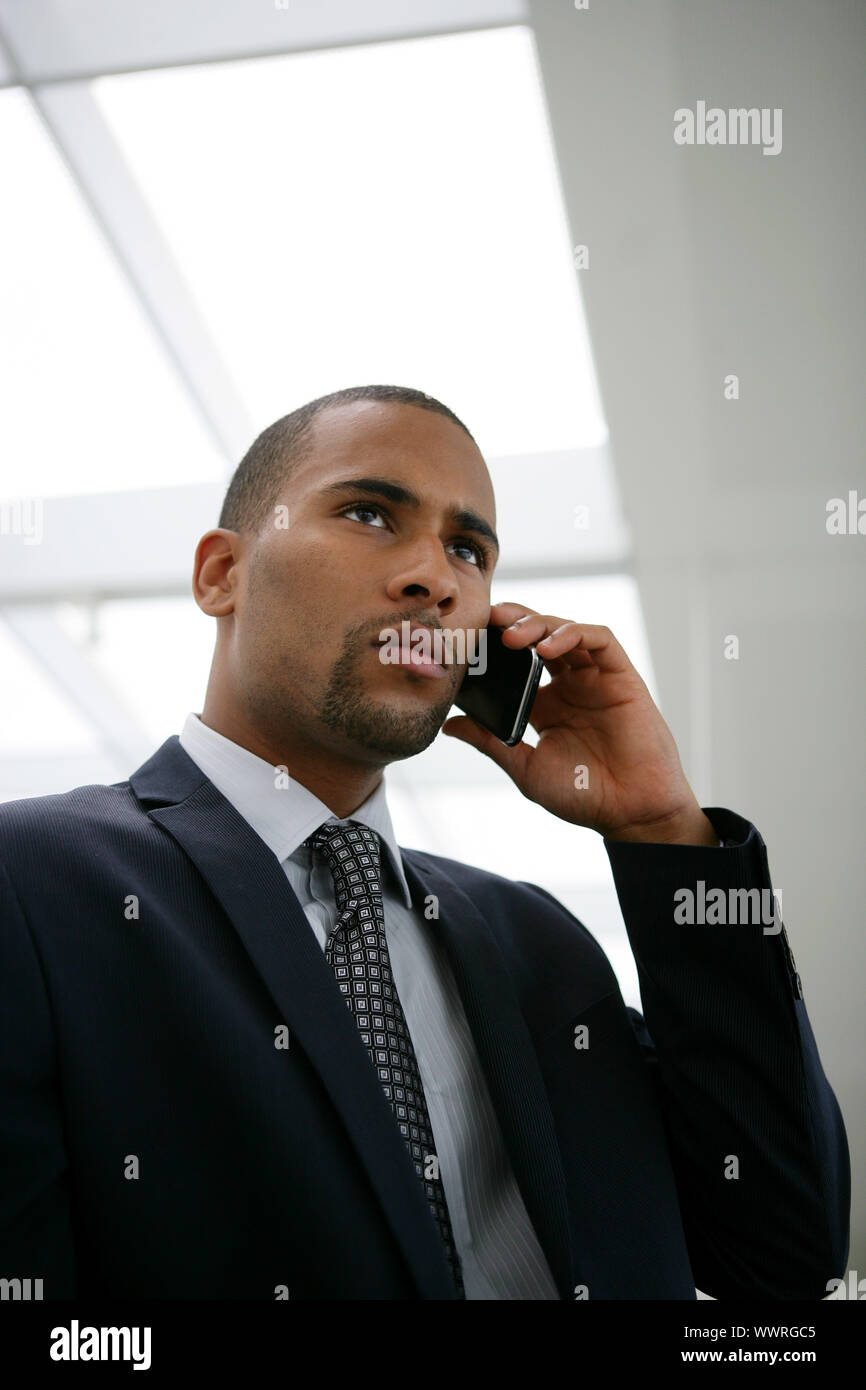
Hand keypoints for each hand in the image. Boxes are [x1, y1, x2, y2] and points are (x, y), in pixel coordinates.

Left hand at [441, 602, 717, 844]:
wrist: (630, 813)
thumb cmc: (583, 796)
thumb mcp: (525, 767)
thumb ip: (490, 742)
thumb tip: (450, 725)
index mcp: (545, 705)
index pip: (516, 661)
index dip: (493, 646)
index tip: (468, 639)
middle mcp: (570, 686)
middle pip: (539, 636)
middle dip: (513, 622)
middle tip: (488, 623)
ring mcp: (596, 679)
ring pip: (566, 630)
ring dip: (538, 625)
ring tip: (512, 637)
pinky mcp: (622, 676)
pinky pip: (600, 639)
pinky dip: (573, 634)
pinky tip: (548, 648)